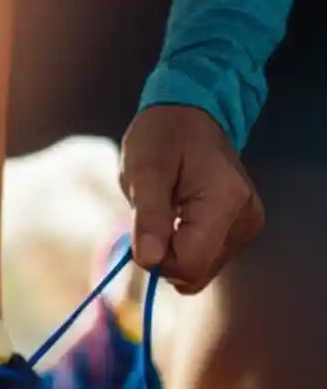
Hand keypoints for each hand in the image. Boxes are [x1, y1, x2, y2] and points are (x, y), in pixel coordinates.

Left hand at [120, 105, 264, 294]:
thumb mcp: (144, 172)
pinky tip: (179, 215)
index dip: (156, 260)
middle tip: (153, 218)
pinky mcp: (241, 229)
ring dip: (173, 250)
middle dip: (164, 256)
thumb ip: (148, 218)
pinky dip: (184, 245)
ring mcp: (246, 226)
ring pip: (199, 269)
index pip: (189, 266)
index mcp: (225, 204)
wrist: (191, 115)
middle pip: (195, 272)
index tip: (142, 231)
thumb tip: (149, 262)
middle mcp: (245, 220)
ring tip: (167, 210)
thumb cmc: (163, 137)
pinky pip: (205, 257)